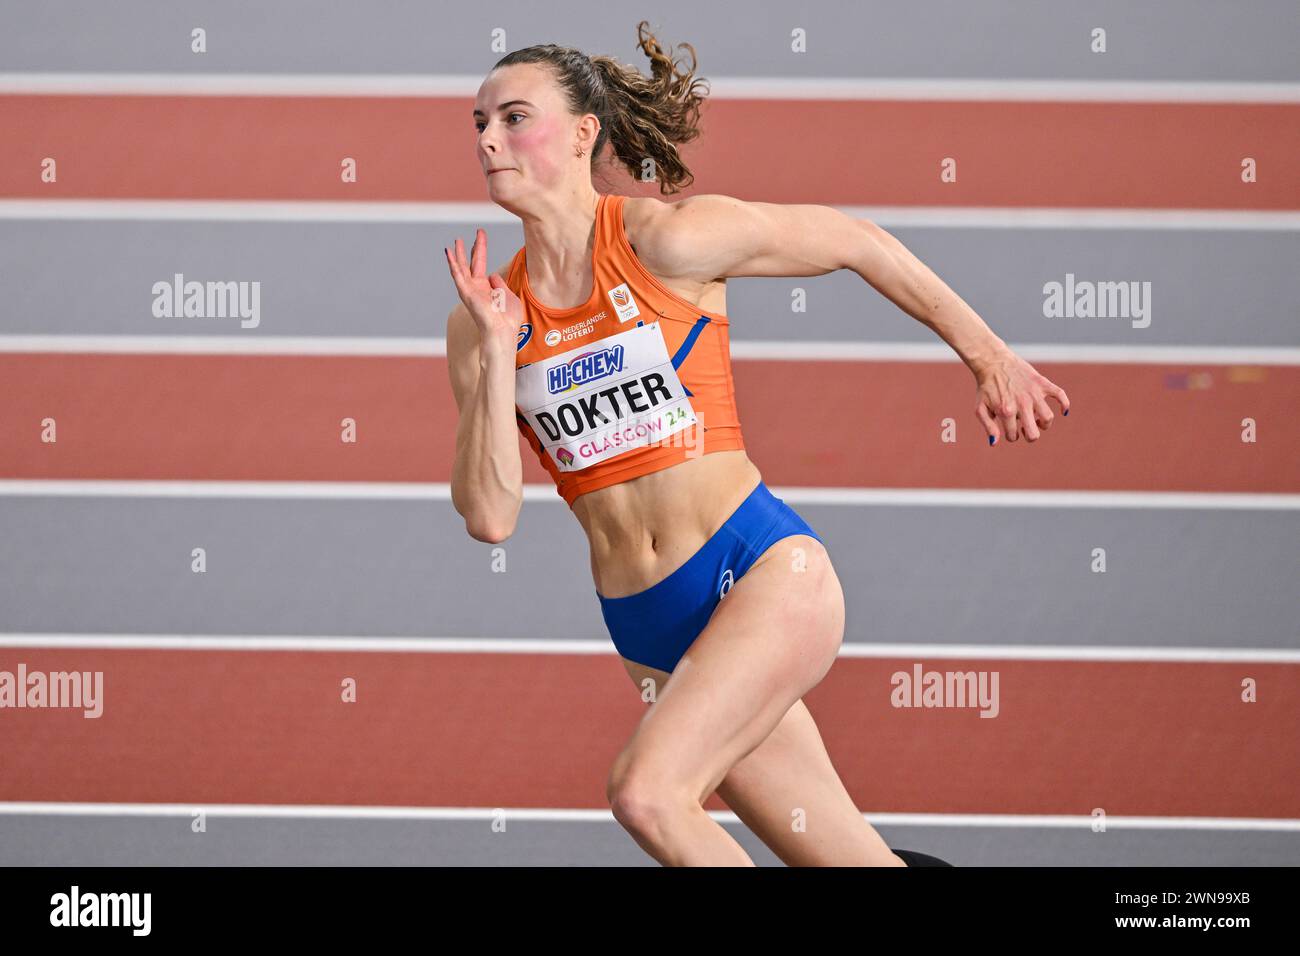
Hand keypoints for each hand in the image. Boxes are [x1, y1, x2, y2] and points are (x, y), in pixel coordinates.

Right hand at [444, 228, 523, 352]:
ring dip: (459, 254)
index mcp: (485, 287)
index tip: (480, 235)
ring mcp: (469, 290)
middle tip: (476, 231)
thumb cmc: (507, 319)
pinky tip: (449, 253)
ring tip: (457, 241)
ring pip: (461, 268)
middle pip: (472, 262)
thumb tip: (492, 275)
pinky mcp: (466, 293)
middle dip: (473, 246)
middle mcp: (475, 287)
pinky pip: (457, 275)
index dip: (480, 248)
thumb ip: (500, 283)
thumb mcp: (508, 295)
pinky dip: (452, 264)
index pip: (481, 263)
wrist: (503, 331)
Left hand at [974, 348, 1069, 443]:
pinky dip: (1065, 404)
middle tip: (1026, 429)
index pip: (1014, 436)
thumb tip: (994, 443)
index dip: (1012, 436)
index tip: (1011, 429)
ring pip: (1048, 418)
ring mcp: (1034, 393)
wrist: (993, 362)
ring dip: (1044, 424)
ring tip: (1037, 420)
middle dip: (1030, 436)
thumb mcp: (980, 408)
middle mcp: (1022, 404)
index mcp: (1006, 411)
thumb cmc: (986, 387)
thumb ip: (988, 426)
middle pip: (1034, 433)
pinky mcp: (1042, 383)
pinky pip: (1060, 395)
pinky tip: (1063, 411)